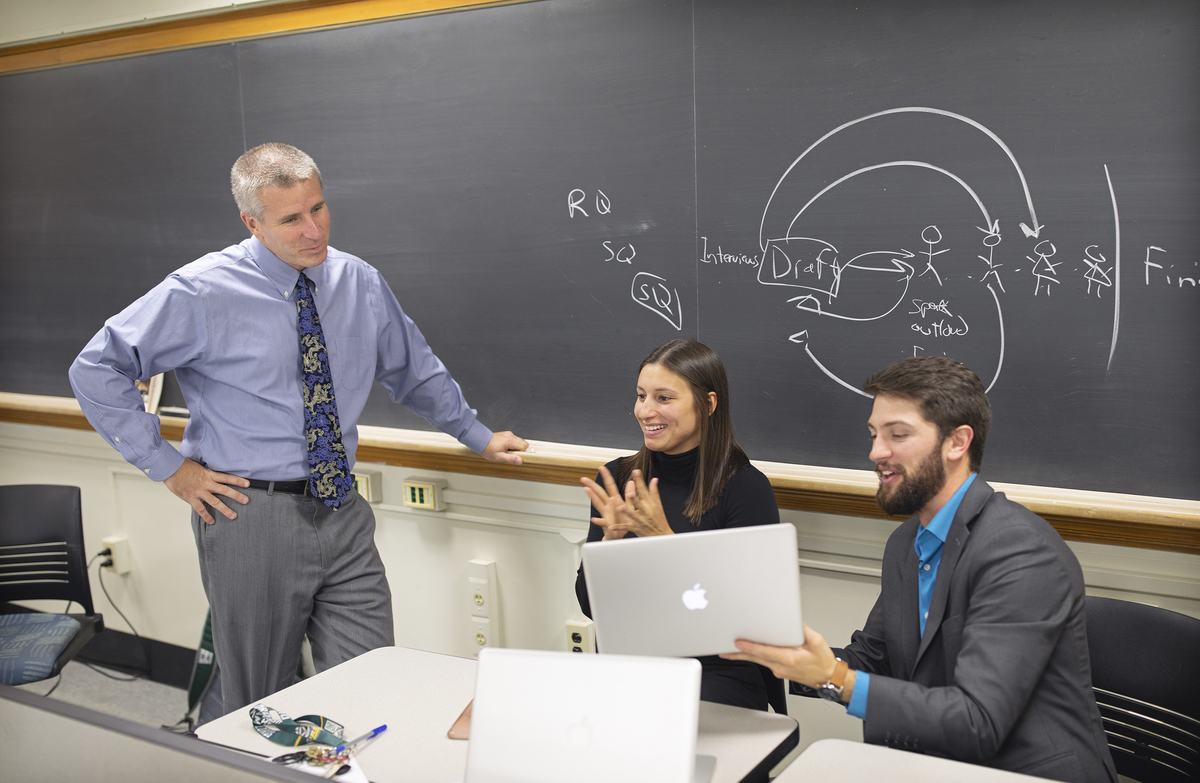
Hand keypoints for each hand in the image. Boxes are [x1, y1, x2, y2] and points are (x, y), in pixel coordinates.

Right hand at [163, 458, 249, 524]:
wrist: (170, 469)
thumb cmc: (183, 466)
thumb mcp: (199, 466)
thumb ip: (208, 473)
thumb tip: (215, 476)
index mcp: (209, 474)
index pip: (227, 477)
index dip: (238, 481)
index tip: (248, 484)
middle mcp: (206, 483)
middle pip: (225, 490)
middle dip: (237, 496)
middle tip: (246, 501)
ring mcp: (199, 492)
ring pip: (215, 502)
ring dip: (225, 509)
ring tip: (233, 516)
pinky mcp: (191, 498)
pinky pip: (200, 509)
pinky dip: (206, 516)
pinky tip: (212, 521)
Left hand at [481, 431, 527, 464]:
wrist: (480, 441)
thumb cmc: (488, 449)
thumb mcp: (499, 457)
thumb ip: (510, 459)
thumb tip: (520, 461)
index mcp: (510, 441)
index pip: (524, 446)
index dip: (522, 453)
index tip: (517, 457)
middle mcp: (510, 436)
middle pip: (523, 443)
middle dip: (520, 450)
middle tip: (510, 454)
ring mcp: (508, 434)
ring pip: (519, 442)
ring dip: (516, 448)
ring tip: (506, 451)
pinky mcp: (506, 435)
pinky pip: (514, 440)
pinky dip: (512, 445)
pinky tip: (505, 448)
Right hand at [580, 466, 629, 540]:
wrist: (620, 535)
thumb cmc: (623, 521)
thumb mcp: (629, 506)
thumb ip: (630, 494)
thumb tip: (631, 482)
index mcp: (615, 500)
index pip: (610, 486)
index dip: (606, 476)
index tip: (602, 468)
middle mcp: (608, 506)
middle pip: (599, 493)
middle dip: (592, 485)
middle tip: (584, 479)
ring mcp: (606, 514)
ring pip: (598, 504)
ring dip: (593, 497)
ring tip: (587, 490)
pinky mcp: (607, 524)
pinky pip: (603, 522)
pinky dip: (598, 521)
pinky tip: (594, 519)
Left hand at [613, 470, 672, 536]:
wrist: (662, 535)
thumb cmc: (659, 518)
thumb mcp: (658, 504)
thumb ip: (654, 491)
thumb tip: (654, 479)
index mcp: (649, 503)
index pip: (643, 490)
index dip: (639, 480)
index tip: (636, 471)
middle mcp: (645, 511)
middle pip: (638, 502)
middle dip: (634, 497)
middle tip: (629, 492)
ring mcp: (640, 520)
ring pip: (632, 514)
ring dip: (626, 511)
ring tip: (619, 507)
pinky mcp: (635, 528)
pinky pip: (625, 527)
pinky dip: (618, 527)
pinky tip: (610, 527)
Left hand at [720, 623, 837, 688]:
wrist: (828, 677)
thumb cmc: (823, 662)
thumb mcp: (818, 641)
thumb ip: (804, 630)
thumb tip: (794, 620)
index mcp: (789, 659)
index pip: (764, 652)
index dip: (749, 647)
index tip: (738, 643)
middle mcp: (781, 666)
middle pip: (755, 658)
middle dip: (738, 654)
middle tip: (723, 649)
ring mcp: (779, 670)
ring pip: (757, 661)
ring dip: (743, 656)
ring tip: (728, 651)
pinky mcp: (779, 670)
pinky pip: (763, 662)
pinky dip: (753, 657)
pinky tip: (746, 653)